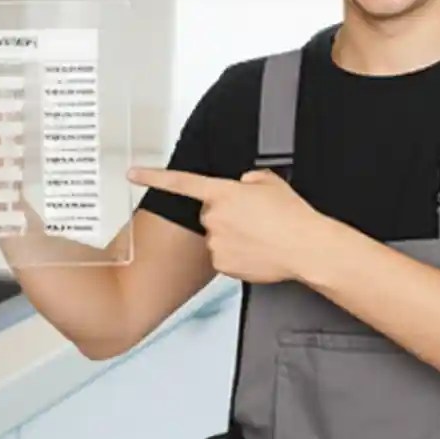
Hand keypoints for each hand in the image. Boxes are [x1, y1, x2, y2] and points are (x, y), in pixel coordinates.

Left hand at [126, 167, 330, 283]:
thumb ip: (248, 180)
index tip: (132, 173)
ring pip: (217, 236)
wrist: (307, 248)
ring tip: (260, 237)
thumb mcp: (270, 183)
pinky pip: (223, 256)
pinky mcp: (222, 264)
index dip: (153, 176)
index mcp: (222, 192)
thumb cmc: (292, 217)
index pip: (180, 182)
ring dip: (232, 235)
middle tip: (253, 220)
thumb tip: (242, 186)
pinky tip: (256, 252)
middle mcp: (214, 217)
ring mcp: (216, 242)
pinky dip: (236, 255)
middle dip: (225, 215)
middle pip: (208, 213)